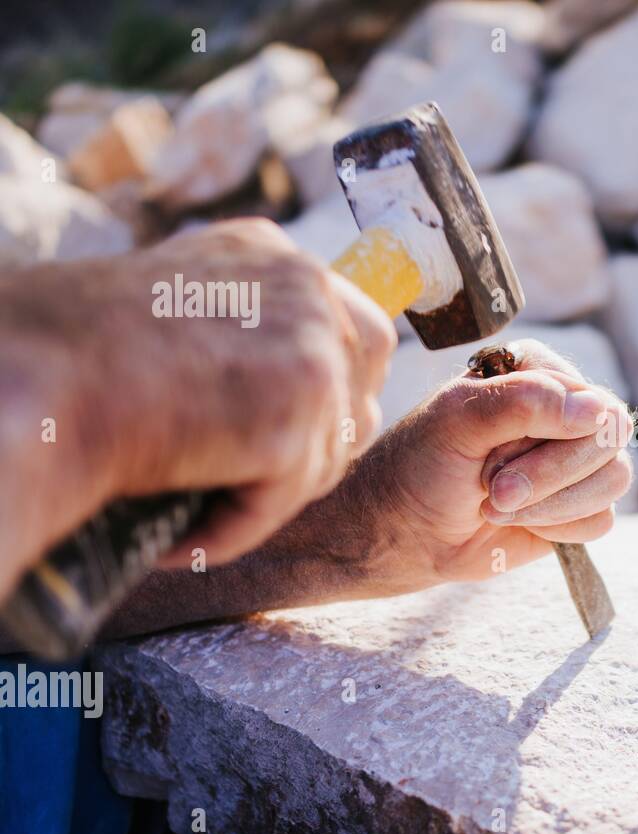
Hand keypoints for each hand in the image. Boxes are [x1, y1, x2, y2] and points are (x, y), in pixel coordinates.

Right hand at [0, 218, 395, 593]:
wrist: (36, 379)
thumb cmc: (76, 358)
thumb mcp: (178, 314)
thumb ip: (244, 332)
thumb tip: (299, 394)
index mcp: (275, 257)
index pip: (358, 332)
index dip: (331, 395)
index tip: (279, 431)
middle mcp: (306, 287)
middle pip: (364, 391)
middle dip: (320, 444)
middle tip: (247, 479)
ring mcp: (310, 345)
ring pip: (330, 453)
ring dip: (268, 492)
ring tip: (196, 500)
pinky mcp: (300, 408)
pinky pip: (286, 498)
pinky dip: (235, 527)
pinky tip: (183, 534)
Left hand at [339, 339, 634, 593]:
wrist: (402, 534)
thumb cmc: (420, 466)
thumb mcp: (457, 422)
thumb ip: (525, 403)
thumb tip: (599, 412)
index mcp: (537, 373)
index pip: (590, 400)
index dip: (551, 438)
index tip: (494, 457)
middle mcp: (564, 411)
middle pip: (608, 440)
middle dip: (548, 476)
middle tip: (494, 492)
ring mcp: (574, 460)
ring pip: (614, 479)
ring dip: (551, 505)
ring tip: (497, 507)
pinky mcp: (576, 506)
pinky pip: (602, 520)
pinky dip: (557, 529)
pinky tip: (518, 523)